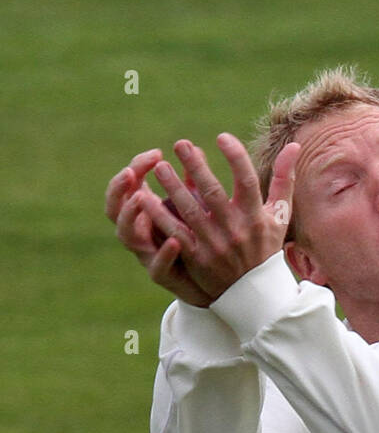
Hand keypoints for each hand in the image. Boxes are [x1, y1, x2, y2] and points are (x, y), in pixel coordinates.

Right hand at [105, 149, 212, 306]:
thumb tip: (196, 150)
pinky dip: (164, 253)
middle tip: (130, 172)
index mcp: (144, 211)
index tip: (157, 154)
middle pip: (115, 206)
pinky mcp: (161, 275)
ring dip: (130, 215)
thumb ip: (192, 181)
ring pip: (125, 235)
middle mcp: (139, 230)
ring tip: (141, 198)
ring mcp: (147, 253)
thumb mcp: (194, 207)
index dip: (137, 167)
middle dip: (119, 188)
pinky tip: (176, 241)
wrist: (210, 282)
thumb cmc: (198, 240)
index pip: (128, 184)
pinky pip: (156, 266)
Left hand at [137, 134, 301, 301]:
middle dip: (196, 167)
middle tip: (180, 144)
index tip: (222, 137)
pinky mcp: (198, 258)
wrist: (255, 295)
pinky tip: (144, 199)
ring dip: (173, 187)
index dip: (236, 157)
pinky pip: (175, 233)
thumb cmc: (266, 248)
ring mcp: (215, 245)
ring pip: (190, 211)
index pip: (247, 181)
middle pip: (213, 192)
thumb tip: (294, 146)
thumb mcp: (279, 216)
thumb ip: (284, 180)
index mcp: (255, 216)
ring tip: (160, 167)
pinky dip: (159, 216)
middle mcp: (235, 229)